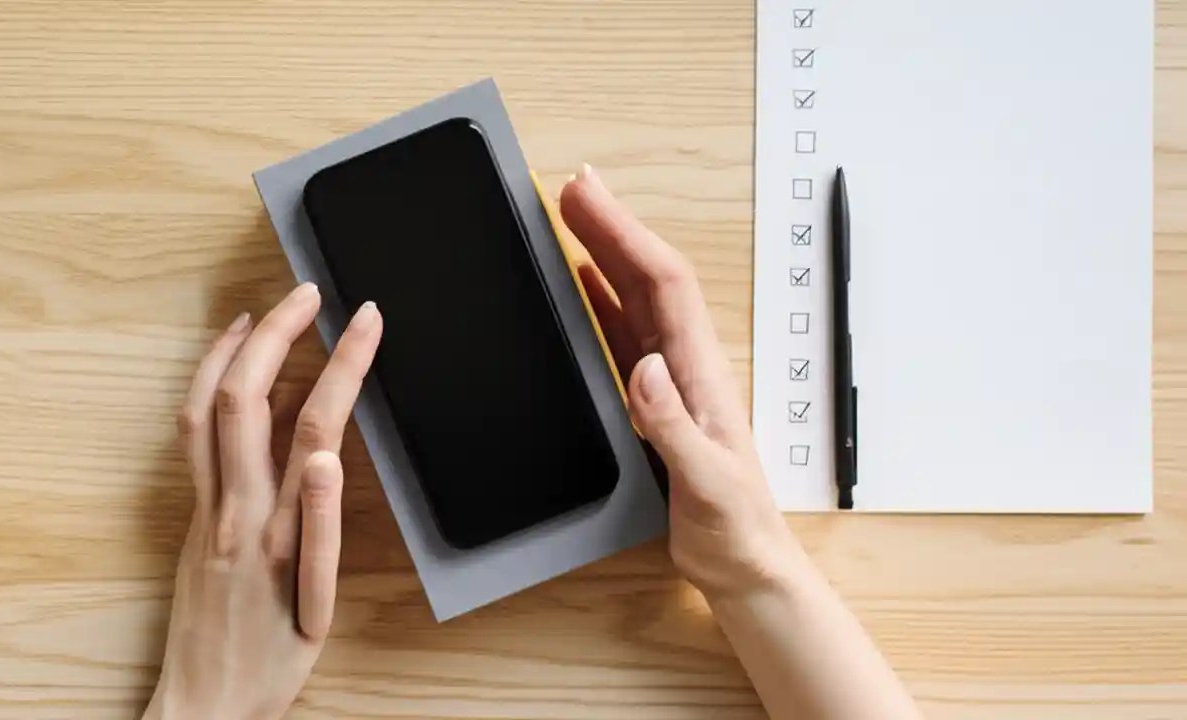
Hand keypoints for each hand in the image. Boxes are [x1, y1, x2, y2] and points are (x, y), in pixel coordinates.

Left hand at [144, 284, 381, 719]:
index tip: (365, 320)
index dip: (344, 362)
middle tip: (310, 293)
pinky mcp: (190, 518)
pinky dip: (206, 386)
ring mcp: (206, 510)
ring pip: (204, 410)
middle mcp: (235, 511)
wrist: (203, 706)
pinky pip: (190, 436)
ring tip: (263, 311)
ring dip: (233, 349)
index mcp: (280, 533)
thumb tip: (330, 457)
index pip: (315, 424)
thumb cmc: (270, 664)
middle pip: (247, 398)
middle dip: (280, 332)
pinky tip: (226, 368)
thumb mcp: (318, 611)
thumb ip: (324, 531)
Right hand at [559, 166, 804, 599]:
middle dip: (612, 225)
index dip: (626, 233)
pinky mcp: (654, 400)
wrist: (744, 562)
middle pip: (647, 276)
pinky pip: (624, 334)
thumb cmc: (733, 527)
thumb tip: (644, 366)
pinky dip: (601, 299)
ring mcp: (670, 379)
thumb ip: (674, 426)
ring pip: (634, 297)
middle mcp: (686, 365)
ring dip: (605, 252)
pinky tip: (582, 283)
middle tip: (571, 186)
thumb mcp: (706, 482)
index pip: (663, 284)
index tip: (588, 196)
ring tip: (573, 216)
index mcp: (700, 373)